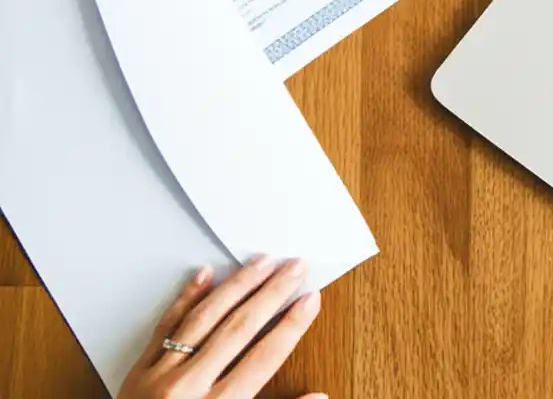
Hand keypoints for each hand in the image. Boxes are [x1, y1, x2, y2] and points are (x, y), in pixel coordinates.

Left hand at [119, 257, 324, 398]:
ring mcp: (161, 376)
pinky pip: (165, 326)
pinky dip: (185, 298)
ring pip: (204, 318)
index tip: (310, 300)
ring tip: (260, 262)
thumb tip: (319, 396)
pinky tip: (204, 275)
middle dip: (272, 293)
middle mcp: (189, 388)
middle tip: (295, 267)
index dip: (291, 326)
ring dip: (236, 285)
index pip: (265, 357)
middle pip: (239, 328)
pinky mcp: (138, 372)